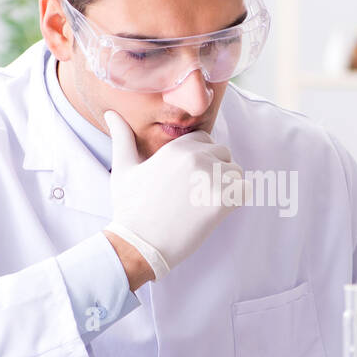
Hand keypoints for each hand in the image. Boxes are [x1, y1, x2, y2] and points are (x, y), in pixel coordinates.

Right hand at [102, 110, 246, 281]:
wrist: (138, 244)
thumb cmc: (129, 208)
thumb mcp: (122, 169)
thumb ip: (122, 138)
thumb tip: (111, 113)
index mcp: (177, 147)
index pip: (206, 140)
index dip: (200, 157)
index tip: (188, 178)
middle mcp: (196, 158)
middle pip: (224, 153)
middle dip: (216, 170)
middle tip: (196, 194)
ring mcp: (211, 179)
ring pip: (236, 172)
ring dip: (227, 185)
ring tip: (204, 203)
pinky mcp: (222, 201)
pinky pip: (245, 191)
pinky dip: (236, 200)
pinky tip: (216, 211)